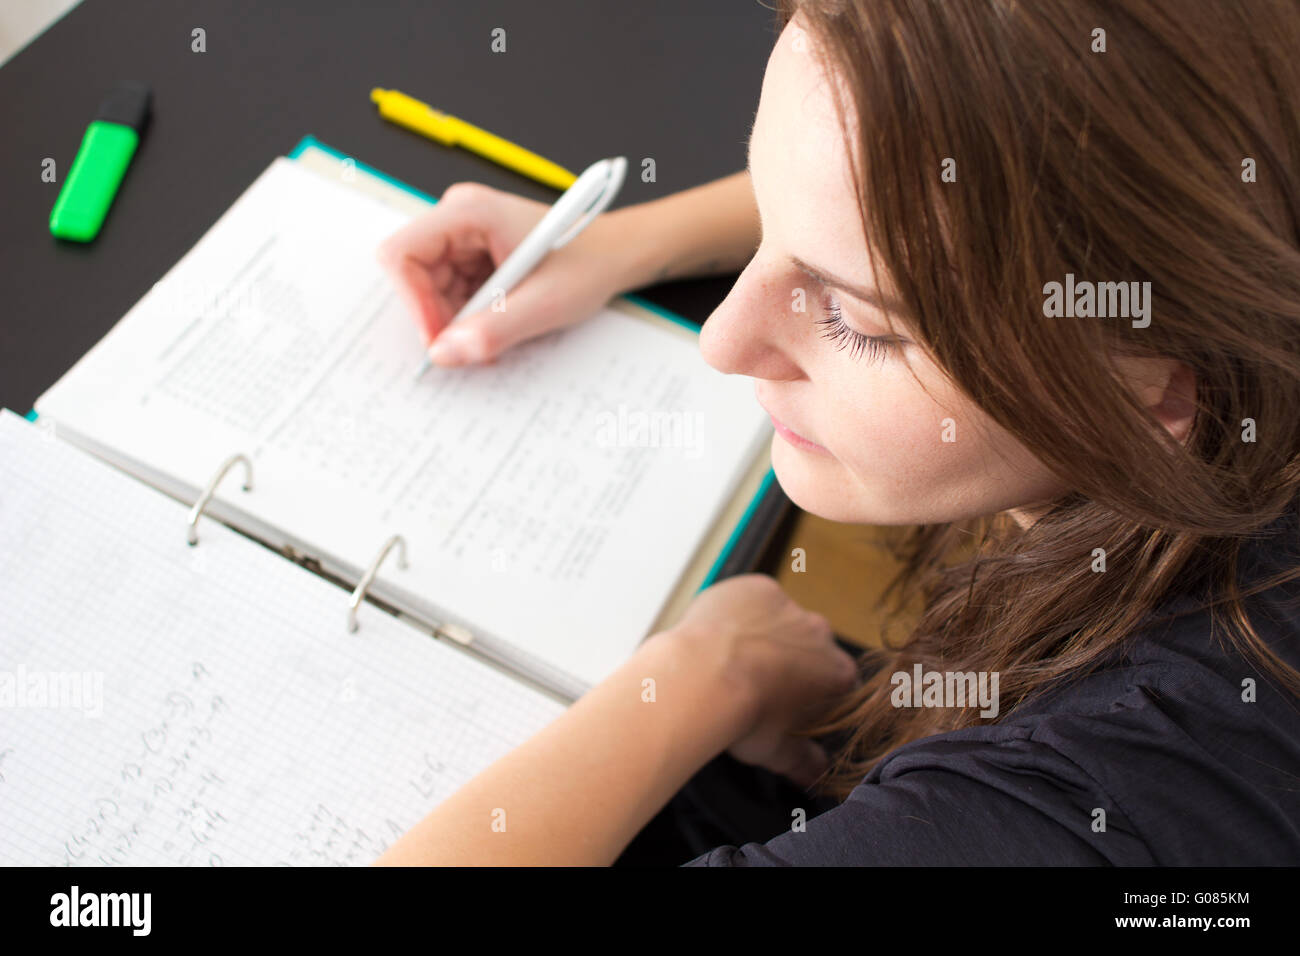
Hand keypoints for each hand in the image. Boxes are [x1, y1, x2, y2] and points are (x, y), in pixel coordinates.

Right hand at [376, 181, 629, 365]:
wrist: (618, 253)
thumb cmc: (590, 264)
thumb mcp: (545, 304)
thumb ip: (494, 330)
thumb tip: (444, 353)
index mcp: (470, 212)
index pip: (403, 253)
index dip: (412, 301)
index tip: (437, 339)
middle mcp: (459, 217)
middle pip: (414, 275)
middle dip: (438, 317)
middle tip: (473, 346)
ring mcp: (464, 236)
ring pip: (430, 289)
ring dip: (457, 320)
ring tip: (497, 332)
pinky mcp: (473, 255)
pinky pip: (451, 293)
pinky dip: (469, 317)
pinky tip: (499, 323)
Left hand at [663, 575, 858, 788]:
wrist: (702, 676)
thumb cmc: (743, 715)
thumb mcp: (777, 752)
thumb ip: (803, 762)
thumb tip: (815, 772)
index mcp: (835, 672)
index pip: (836, 683)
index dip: (812, 694)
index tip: (789, 705)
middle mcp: (819, 633)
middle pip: (809, 647)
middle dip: (789, 662)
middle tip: (756, 684)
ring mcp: (789, 606)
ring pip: (779, 620)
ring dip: (763, 635)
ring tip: (729, 659)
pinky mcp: (757, 587)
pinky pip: (752, 598)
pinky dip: (739, 612)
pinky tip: (719, 634)